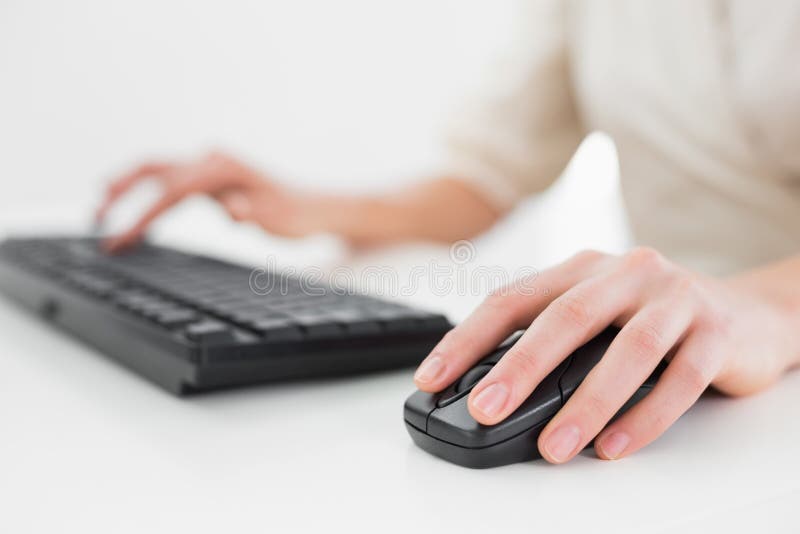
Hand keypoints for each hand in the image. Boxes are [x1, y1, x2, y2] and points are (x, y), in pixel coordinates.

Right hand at [96, 151, 327, 250]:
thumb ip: (249, 211)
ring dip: (128, 188)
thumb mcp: (275, 218)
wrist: (315, 206)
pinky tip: (137, 215)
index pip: (171, 190)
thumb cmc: (296, 213)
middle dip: (120, 188)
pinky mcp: (212, 179)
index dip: (141, 216)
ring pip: (159, 171)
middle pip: (154, 168)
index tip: (118, 239)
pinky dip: (149, 194)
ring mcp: (211, 166)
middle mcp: (213, 159)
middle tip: (95, 214)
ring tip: (101, 210)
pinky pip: (172, 183)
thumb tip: (230, 210)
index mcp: (224, 166)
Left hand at [413, 248, 799, 462]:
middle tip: (483, 410)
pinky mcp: (717, 332)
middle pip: (565, 317)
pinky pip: (680, 378)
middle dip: (519, 368)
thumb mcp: (597, 315)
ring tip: (553, 448)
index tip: (432, 377)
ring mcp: (674, 297)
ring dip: (585, 404)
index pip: (513, 299)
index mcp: (583, 268)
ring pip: (627, 350)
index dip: (468, 339)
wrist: (748, 313)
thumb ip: (553, 340)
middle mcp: (626, 272)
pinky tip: (615, 446)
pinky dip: (645, 416)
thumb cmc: (654, 318)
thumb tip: (491, 391)